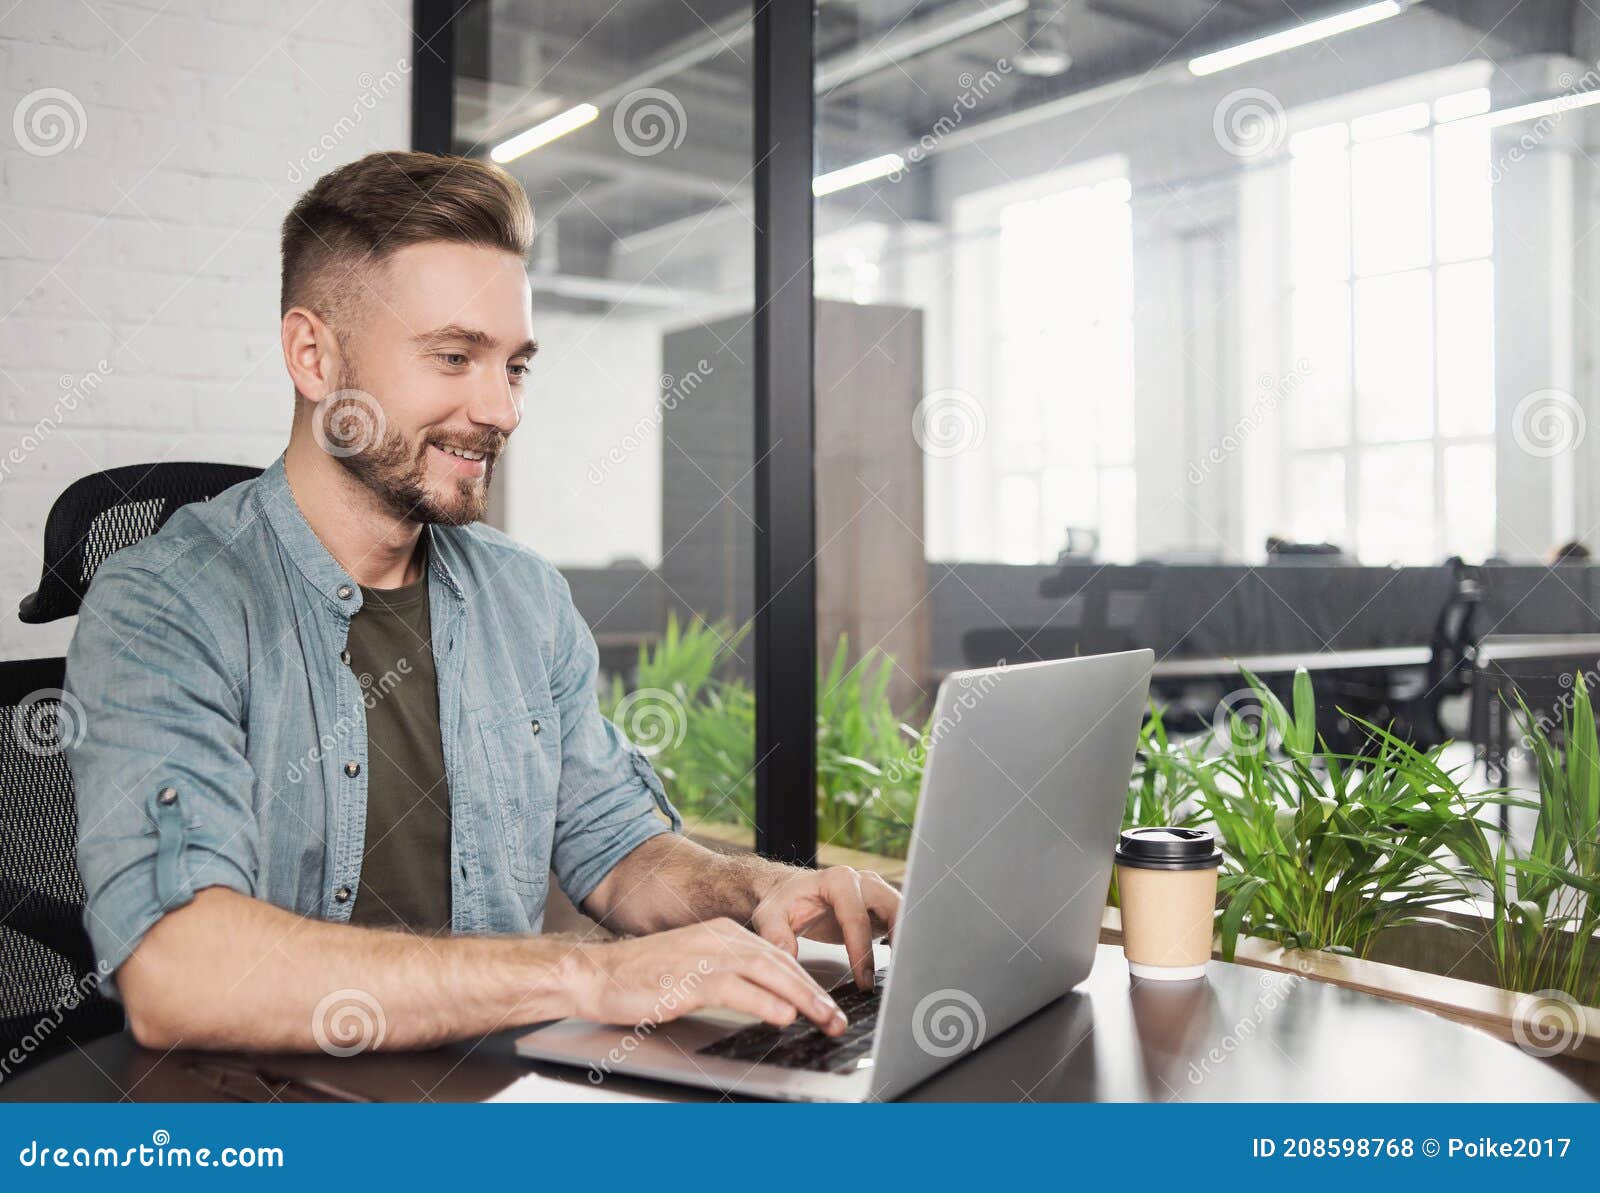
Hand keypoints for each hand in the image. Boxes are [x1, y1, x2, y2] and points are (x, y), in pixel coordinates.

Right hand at [574, 918, 847, 1035]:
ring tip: (825, 1018)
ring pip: (767, 972)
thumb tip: (773, 1004)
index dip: (807, 981)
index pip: (777, 956)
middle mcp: (719, 937)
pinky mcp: (688, 977)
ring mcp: (704, 955)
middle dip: (814, 992)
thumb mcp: (695, 971)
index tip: (829, 1004)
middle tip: (838, 1016)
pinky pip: (736, 987)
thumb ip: (732, 981)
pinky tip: (783, 1015)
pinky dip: (764, 1001)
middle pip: (780, 962)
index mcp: (723, 932)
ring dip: (802, 997)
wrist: (596, 974)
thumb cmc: (642, 978)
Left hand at [751, 866, 900, 989]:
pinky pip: (901, 923)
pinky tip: (902, 965)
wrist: (788, 892)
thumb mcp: (770, 916)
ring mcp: (875, 893)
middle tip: (899, 976)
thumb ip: (777, 937)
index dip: (862, 951)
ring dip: (908, 941)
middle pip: (892, 908)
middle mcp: (862, 882)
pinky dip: (905, 942)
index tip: (864, 980)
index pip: (856, 917)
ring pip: (904, 913)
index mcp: (838, 881)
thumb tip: (787, 958)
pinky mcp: (881, 907)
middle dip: (899, 941)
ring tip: (906, 973)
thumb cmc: (781, 901)